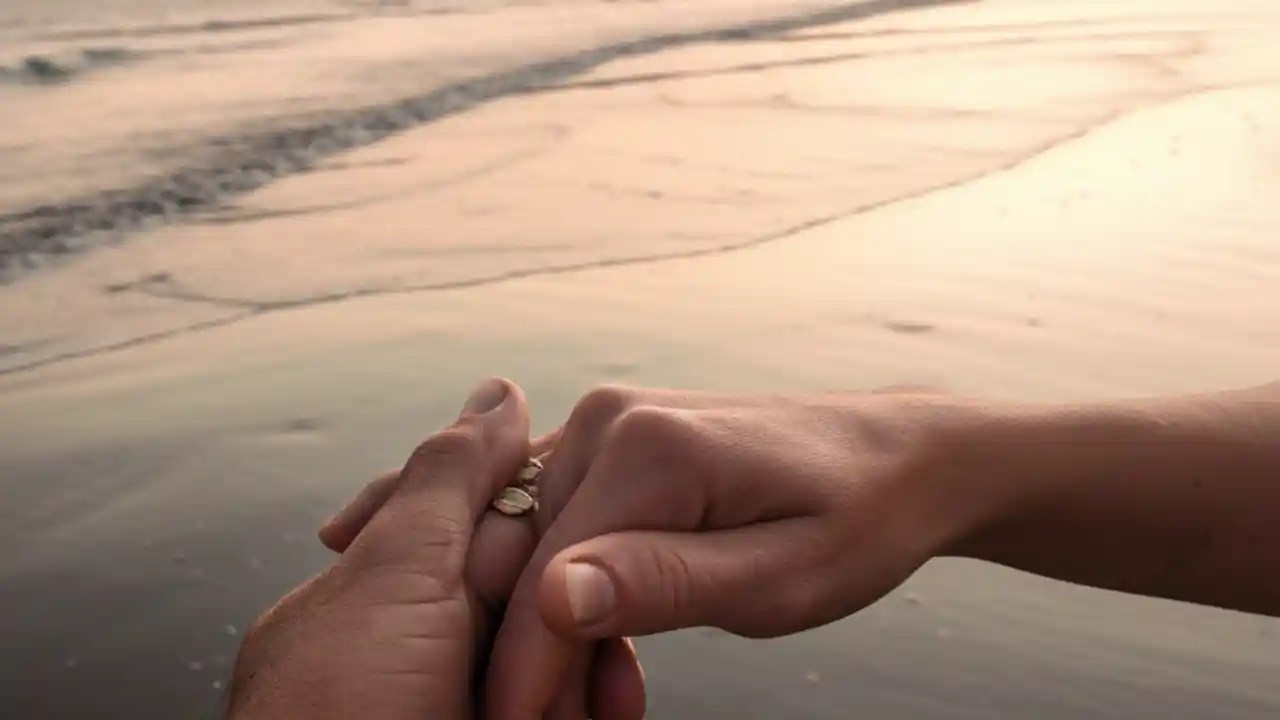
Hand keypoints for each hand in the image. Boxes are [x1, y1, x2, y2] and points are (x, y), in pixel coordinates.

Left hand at [227, 379, 644, 718]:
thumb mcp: (392, 574)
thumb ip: (450, 478)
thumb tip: (500, 394)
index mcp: (393, 587)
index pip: (506, 526)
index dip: (547, 541)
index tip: (563, 568)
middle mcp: (435, 641)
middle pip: (553, 588)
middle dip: (570, 620)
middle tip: (535, 676)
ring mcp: (475, 697)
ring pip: (576, 650)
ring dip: (585, 676)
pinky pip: (579, 705)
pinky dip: (590, 710)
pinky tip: (594, 715)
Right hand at [483, 385, 988, 718]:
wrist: (896, 458)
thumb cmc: (857, 520)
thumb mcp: (779, 578)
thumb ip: (664, 585)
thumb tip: (550, 598)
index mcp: (648, 448)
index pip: (541, 578)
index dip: (521, 672)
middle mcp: (609, 420)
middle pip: (524, 562)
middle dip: (541, 655)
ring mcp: (605, 424)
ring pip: (531, 547)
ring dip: (555, 628)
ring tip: (619, 690)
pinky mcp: (611, 440)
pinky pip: (558, 524)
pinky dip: (570, 590)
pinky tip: (616, 639)